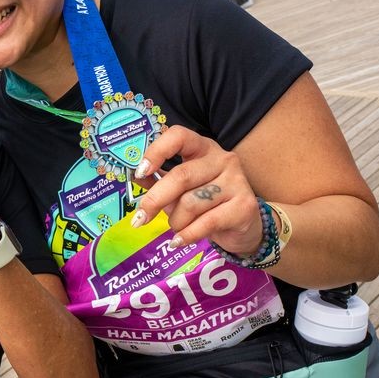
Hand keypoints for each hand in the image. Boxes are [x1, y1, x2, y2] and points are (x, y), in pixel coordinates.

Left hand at [130, 125, 263, 255]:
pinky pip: (206, 222)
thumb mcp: (179, 190)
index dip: (156, 151)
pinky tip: (178, 241)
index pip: (178, 136)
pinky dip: (187, 235)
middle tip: (140, 218)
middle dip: (155, 200)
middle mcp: (222, 159)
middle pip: (180, 176)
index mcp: (202, 148)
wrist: (243, 226)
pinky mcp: (244, 206)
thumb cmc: (206, 203)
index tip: (139, 172)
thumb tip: (134, 176)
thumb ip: (158, 181)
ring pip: (191, 203)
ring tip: (177, 228)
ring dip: (176, 221)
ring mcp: (236, 181)